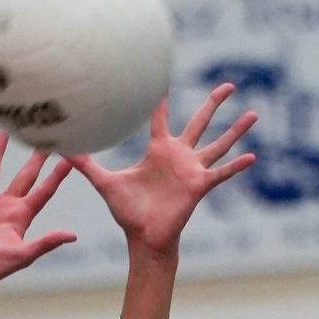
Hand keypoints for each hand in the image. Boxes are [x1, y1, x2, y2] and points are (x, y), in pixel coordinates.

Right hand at [0, 134, 75, 296]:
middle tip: (45, 136)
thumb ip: (45, 243)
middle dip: (35, 157)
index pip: (44, 190)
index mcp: (20, 216)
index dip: (57, 174)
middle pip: (24, 176)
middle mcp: (4, 207)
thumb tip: (72, 236)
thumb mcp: (21, 255)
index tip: (71, 153)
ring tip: (3, 133)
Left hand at [69, 84, 257, 258]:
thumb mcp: (105, 183)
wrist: (143, 239)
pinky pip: (221, 173)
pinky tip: (251, 156)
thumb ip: (87, 165)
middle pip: (200, 122)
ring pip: (218, 144)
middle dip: (214, 103)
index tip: (164, 79)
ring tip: (254, 114)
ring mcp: (192, 170)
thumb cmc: (127, 212)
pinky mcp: (199, 186)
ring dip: (236, 130)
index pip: (160, 118)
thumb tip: (64, 149)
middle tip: (229, 84)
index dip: (160, 100)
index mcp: (158, 151)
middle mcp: (179, 156)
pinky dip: (235, 166)